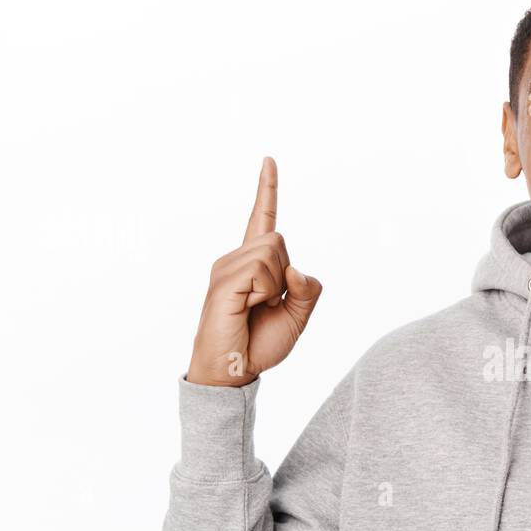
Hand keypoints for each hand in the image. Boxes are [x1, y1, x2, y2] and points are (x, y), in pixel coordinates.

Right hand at [186, 157, 322, 386]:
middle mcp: (236, 259)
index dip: (267, 190)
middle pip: (279, 240)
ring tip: (255, 308)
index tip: (269, 160)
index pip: (262, 218)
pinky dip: (265, 294)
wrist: (235, 371)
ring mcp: (226, 268)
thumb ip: (308, 289)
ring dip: (275, 287)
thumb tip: (296, 268)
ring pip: (273, 253)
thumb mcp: (298, 316)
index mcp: (253, 264)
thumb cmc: (260, 344)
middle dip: (286, 274)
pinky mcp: (223, 281)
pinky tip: (247, 309)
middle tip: (267, 304)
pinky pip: (262, 272)